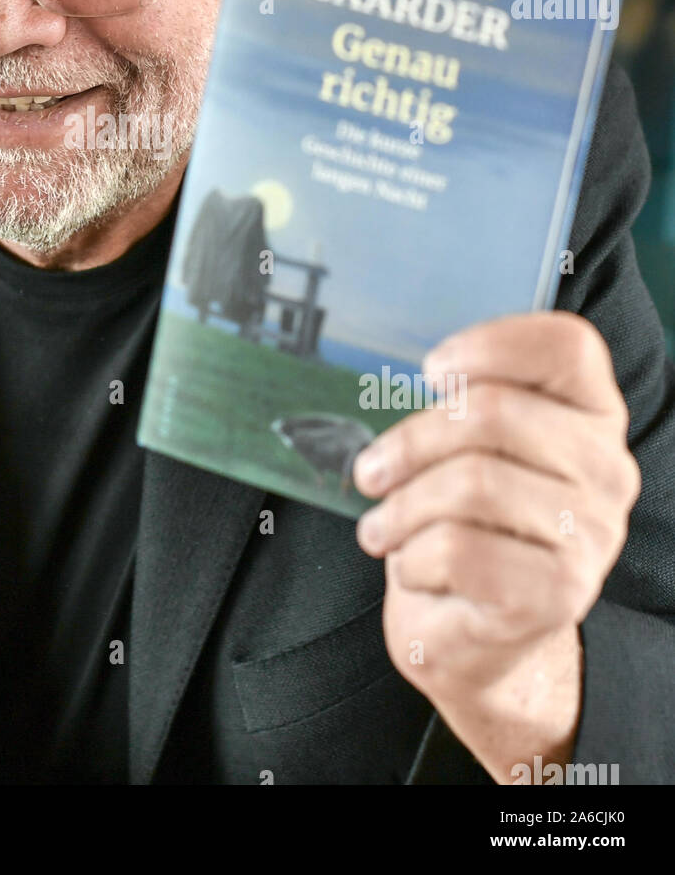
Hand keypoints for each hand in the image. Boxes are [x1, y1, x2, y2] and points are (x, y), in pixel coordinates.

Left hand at [351, 311, 640, 777]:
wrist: (475, 633)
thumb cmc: (463, 524)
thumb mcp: (461, 452)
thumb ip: (454, 403)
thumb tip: (390, 373)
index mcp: (590, 414)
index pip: (566, 346)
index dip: (490, 345)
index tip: (432, 372)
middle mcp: (607, 467)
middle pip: (493, 412)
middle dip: (411, 441)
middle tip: (371, 470)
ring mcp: (591, 533)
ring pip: (470, 482)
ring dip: (402, 507)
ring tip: (381, 526)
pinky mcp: (560, 592)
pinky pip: (460, 550)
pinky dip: (414, 557)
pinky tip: (411, 566)